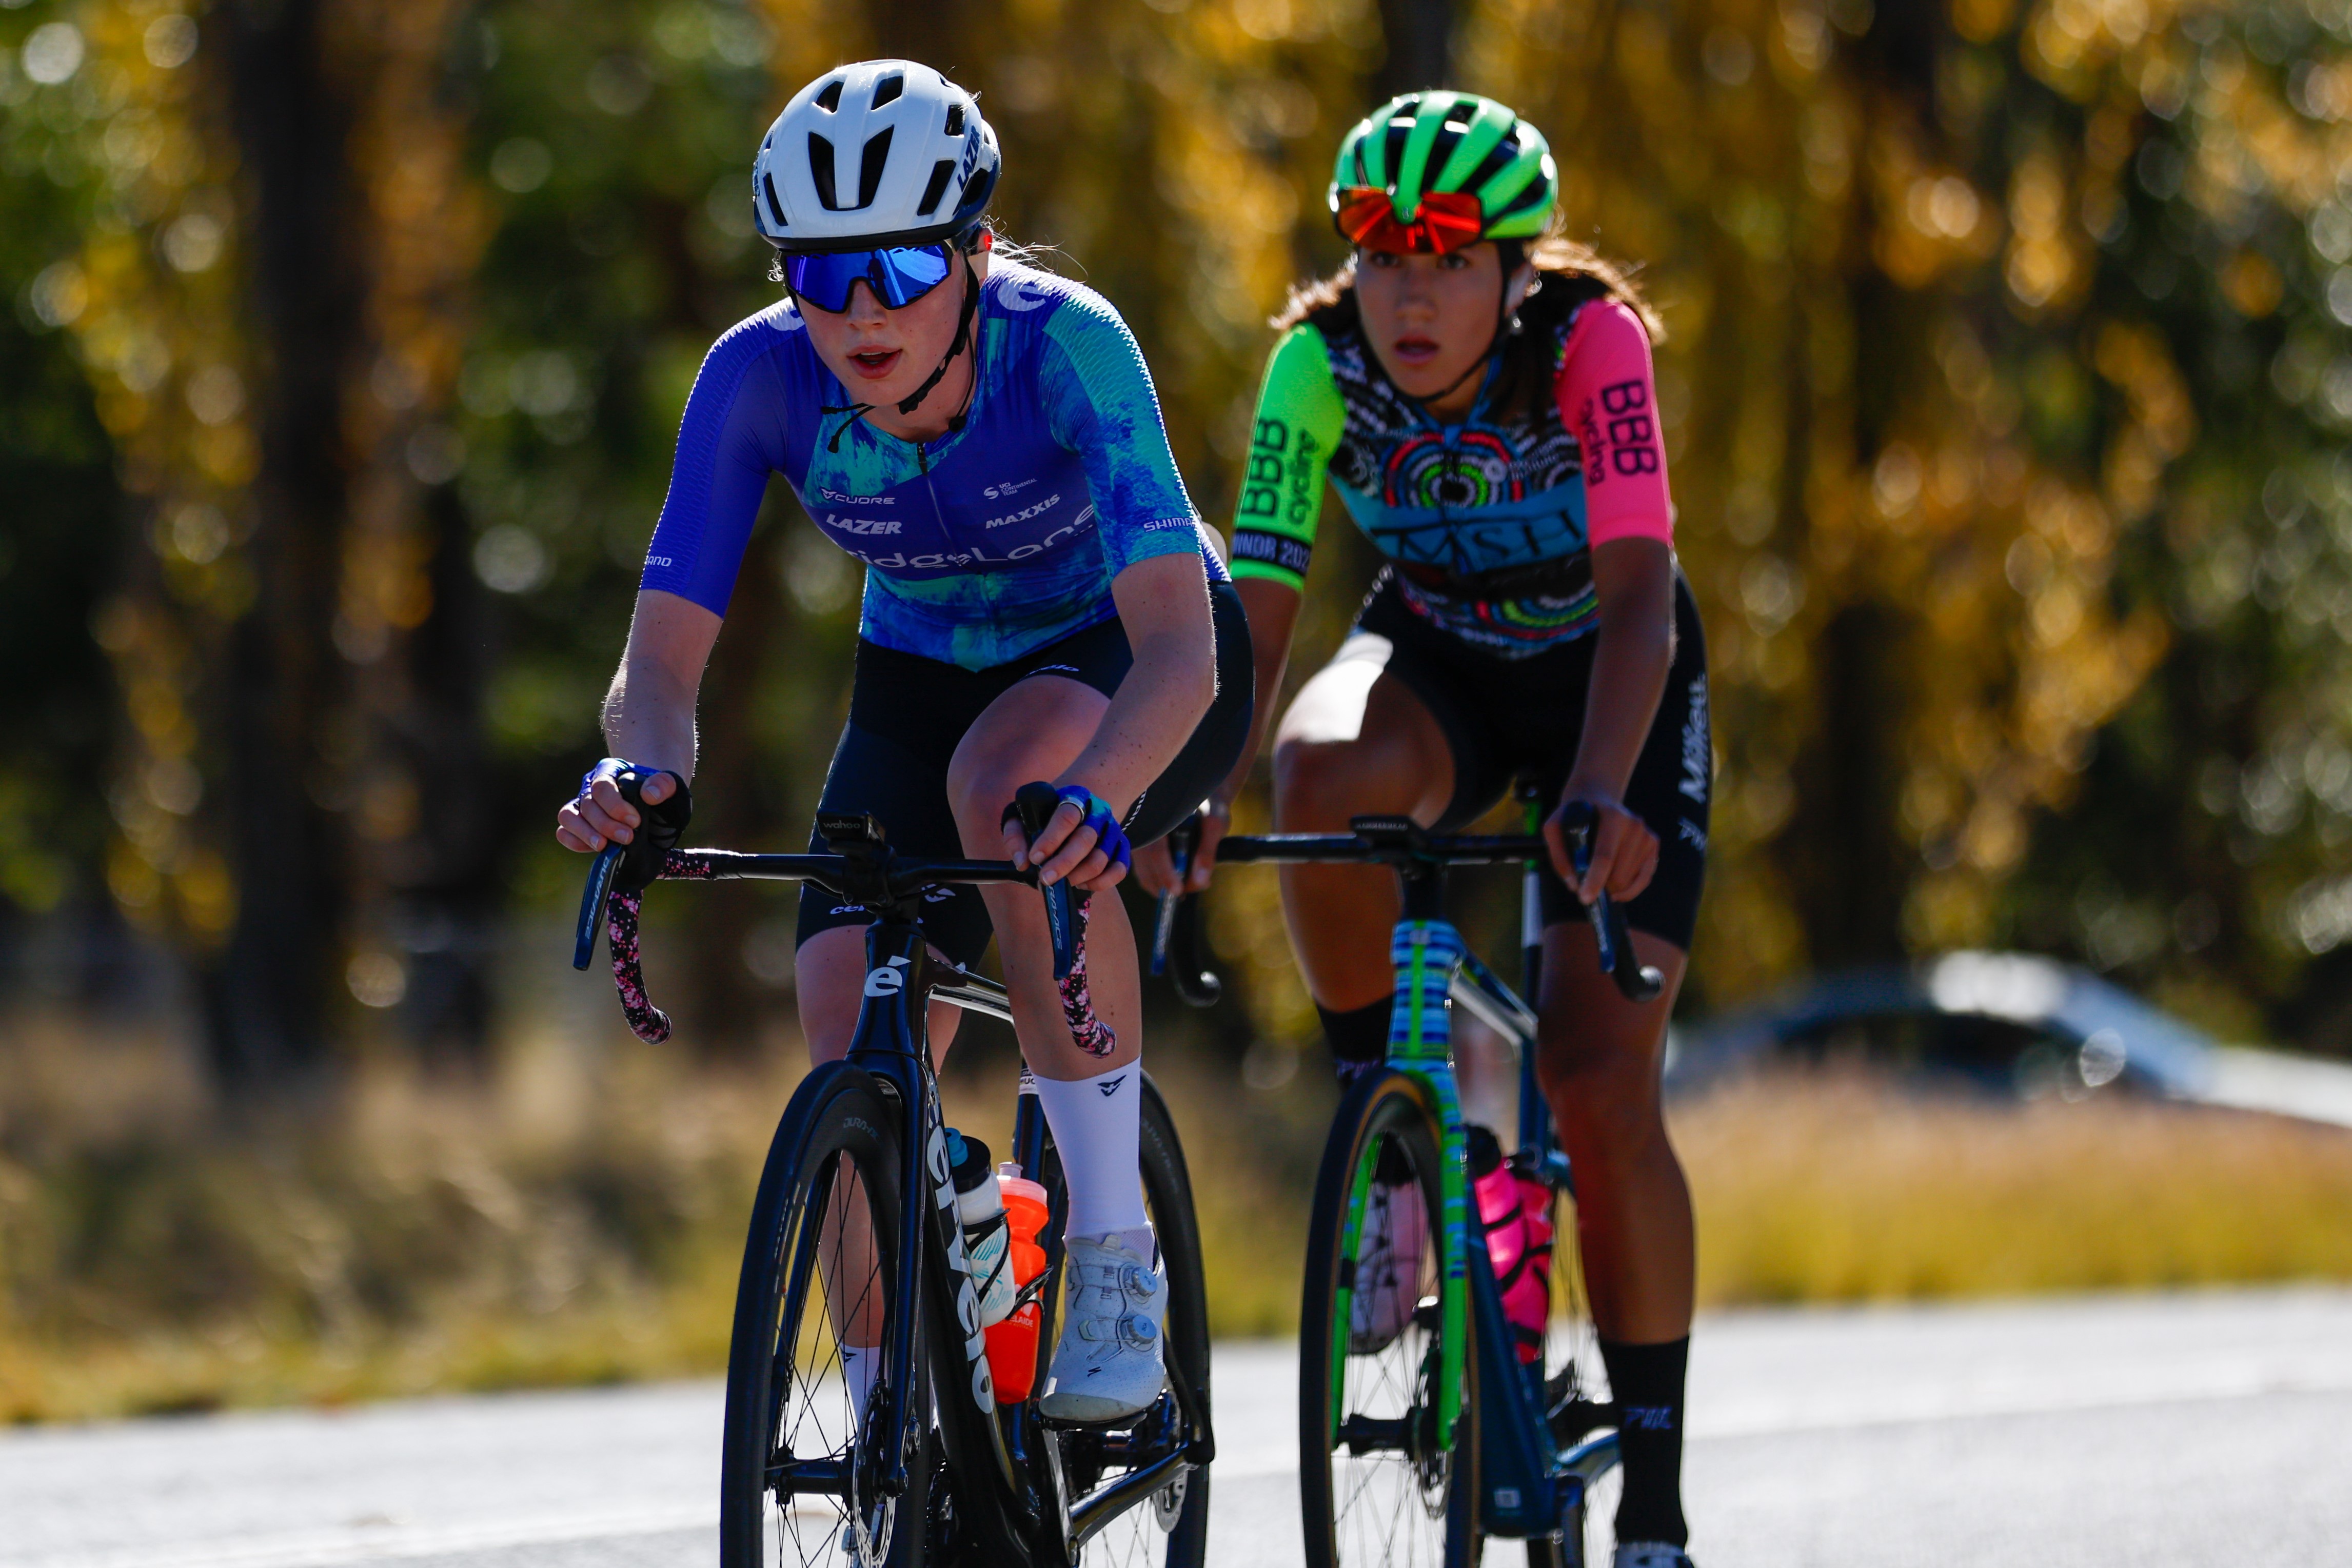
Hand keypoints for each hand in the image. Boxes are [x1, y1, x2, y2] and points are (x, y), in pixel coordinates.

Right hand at [557, 759, 690, 891]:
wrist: (658, 808)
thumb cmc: (661, 795)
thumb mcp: (671, 787)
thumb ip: (664, 785)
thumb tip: (649, 795)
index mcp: (610, 770)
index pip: (602, 786)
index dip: (615, 806)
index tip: (635, 821)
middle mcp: (591, 786)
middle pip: (587, 803)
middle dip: (606, 824)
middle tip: (628, 838)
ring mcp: (582, 805)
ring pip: (568, 816)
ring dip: (585, 833)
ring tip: (604, 846)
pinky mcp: (579, 825)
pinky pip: (564, 831)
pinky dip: (573, 841)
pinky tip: (594, 848)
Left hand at [1003, 784, 1130, 891]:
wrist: (1079, 804)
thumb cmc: (1047, 814)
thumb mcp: (1025, 814)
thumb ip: (1016, 835)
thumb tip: (1022, 862)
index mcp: (1074, 796)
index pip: (1067, 817)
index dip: (1051, 840)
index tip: (1035, 858)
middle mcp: (1098, 810)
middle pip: (1086, 838)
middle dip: (1064, 863)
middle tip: (1045, 879)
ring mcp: (1112, 829)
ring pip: (1102, 857)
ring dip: (1079, 875)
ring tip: (1062, 882)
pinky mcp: (1122, 846)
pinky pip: (1119, 869)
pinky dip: (1101, 882)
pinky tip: (1082, 884)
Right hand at [1132, 803, 1229, 896]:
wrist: (1202, 799)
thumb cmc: (1210, 809)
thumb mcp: (1214, 825)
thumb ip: (1207, 853)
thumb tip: (1200, 882)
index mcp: (1158, 818)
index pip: (1156, 852)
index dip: (1166, 874)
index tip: (1178, 891)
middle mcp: (1143, 829)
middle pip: (1147, 867)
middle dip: (1168, 886)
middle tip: (1191, 891)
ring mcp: (1140, 841)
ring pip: (1144, 874)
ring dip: (1164, 888)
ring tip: (1190, 884)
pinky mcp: (1142, 850)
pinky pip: (1146, 872)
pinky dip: (1160, 883)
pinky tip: (1179, 881)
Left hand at [1543, 790, 1657, 904]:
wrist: (1597, 800)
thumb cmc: (1575, 817)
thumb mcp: (1555, 827)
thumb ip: (1559, 855)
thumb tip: (1574, 884)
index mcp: (1612, 818)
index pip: (1604, 856)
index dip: (1595, 880)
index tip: (1585, 898)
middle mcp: (1634, 826)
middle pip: (1618, 875)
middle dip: (1600, 885)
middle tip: (1587, 879)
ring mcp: (1646, 835)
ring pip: (1628, 881)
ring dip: (1611, 885)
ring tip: (1600, 871)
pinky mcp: (1653, 844)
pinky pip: (1644, 879)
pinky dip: (1629, 890)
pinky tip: (1616, 890)